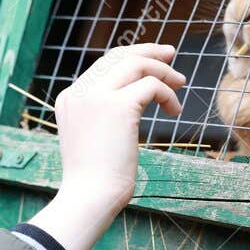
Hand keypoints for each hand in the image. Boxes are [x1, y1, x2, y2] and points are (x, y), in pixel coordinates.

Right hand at [28, 43, 185, 249]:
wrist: (89, 197)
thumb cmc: (95, 180)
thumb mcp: (93, 138)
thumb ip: (104, 114)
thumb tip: (137, 98)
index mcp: (69, 99)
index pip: (103, 65)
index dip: (130, 58)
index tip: (153, 61)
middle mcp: (79, 92)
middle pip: (118, 56)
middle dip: (148, 52)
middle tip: (171, 55)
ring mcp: (96, 97)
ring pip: (136, 63)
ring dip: (163, 71)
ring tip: (180, 84)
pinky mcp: (118, 106)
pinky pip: (152, 85)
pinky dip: (168, 94)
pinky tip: (175, 111)